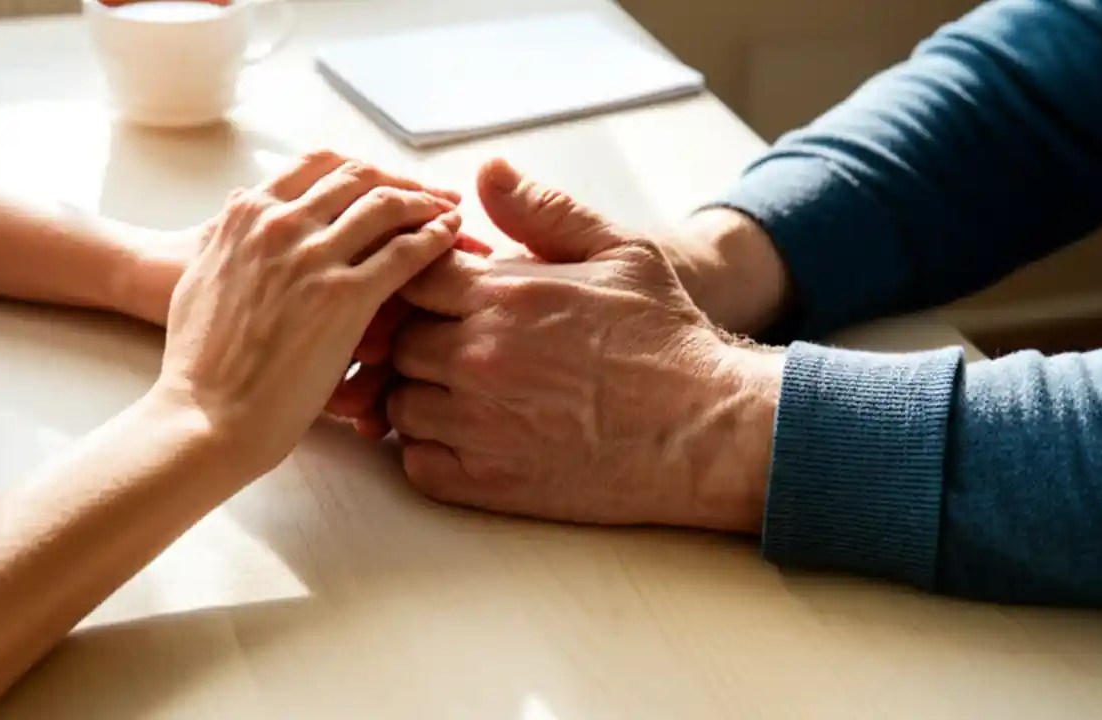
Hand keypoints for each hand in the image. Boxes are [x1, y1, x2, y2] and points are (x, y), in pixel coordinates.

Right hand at [150, 153, 459, 479]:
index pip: (318, 164)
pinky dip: (434, 239)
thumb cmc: (200, 360)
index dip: (362, 169)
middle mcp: (281, 225)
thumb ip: (229, 235)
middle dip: (401, 181)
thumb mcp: (202, 277)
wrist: (206, 413)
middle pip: (359, 177)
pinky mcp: (344, 298)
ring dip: (425, 203)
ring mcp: (314, 258)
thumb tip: (243, 199)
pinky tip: (451, 241)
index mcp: (247, 216)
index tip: (386, 180)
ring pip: (385, 205)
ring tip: (449, 212)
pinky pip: (404, 253)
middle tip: (431, 194)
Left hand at [386, 160, 782, 532]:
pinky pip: (416, 462)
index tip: (445, 296)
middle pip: (398, 340)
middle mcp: (479, 358)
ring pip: (402, 401)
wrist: (703, 430)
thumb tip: (487, 170)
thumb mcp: (619, 252)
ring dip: (421, 393)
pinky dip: (428, 448)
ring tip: (467, 390)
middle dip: (420, 337)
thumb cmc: (664, 337)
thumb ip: (545, 209)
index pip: (411, 276)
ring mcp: (478, 425)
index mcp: (504, 296)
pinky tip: (468, 434)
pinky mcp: (486, 484)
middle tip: (459, 344)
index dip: (420, 283)